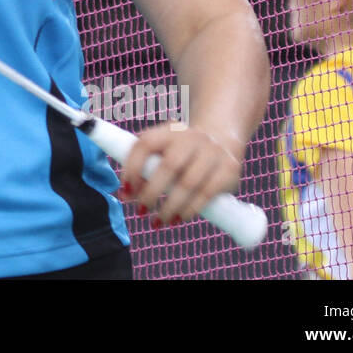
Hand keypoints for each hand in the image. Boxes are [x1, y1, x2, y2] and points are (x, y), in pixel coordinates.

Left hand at [115, 122, 243, 228]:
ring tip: (158, 221)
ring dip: (169, 207)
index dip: (132, 168)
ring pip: (188, 183)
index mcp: (170, 130)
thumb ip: (142, 169)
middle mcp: (192, 138)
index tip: (126, 191)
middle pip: (168, 166)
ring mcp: (213, 152)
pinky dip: (190, 209)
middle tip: (141, 211)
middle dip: (151, 192)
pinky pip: (206, 193)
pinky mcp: (229, 168)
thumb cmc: (182, 152)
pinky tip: (179, 218)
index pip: (146, 144)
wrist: (221, 138)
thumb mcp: (162, 151)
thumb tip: (123, 195)